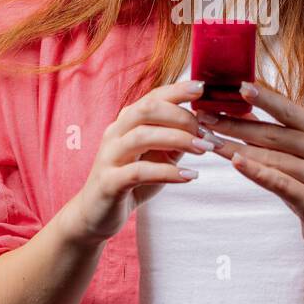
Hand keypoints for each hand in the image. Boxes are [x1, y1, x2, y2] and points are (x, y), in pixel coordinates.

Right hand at [71, 79, 212, 241]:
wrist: (97, 214)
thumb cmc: (131, 181)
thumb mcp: (158, 156)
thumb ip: (175, 140)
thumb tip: (204, 126)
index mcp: (126, 122)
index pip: (152, 97)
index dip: (177, 90)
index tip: (203, 88)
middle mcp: (115, 133)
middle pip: (146, 110)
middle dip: (181, 116)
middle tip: (207, 134)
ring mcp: (109, 156)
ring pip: (142, 136)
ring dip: (178, 139)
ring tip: (204, 150)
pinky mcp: (109, 182)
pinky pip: (138, 172)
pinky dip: (167, 172)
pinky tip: (190, 176)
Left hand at [197, 81, 303, 263]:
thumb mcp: (300, 155)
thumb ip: (275, 133)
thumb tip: (240, 107)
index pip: (288, 110)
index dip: (264, 97)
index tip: (237, 85)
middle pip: (273, 134)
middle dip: (235, 124)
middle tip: (205, 116)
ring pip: (272, 158)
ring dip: (236, 148)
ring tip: (209, 140)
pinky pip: (281, 184)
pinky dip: (256, 172)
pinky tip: (235, 162)